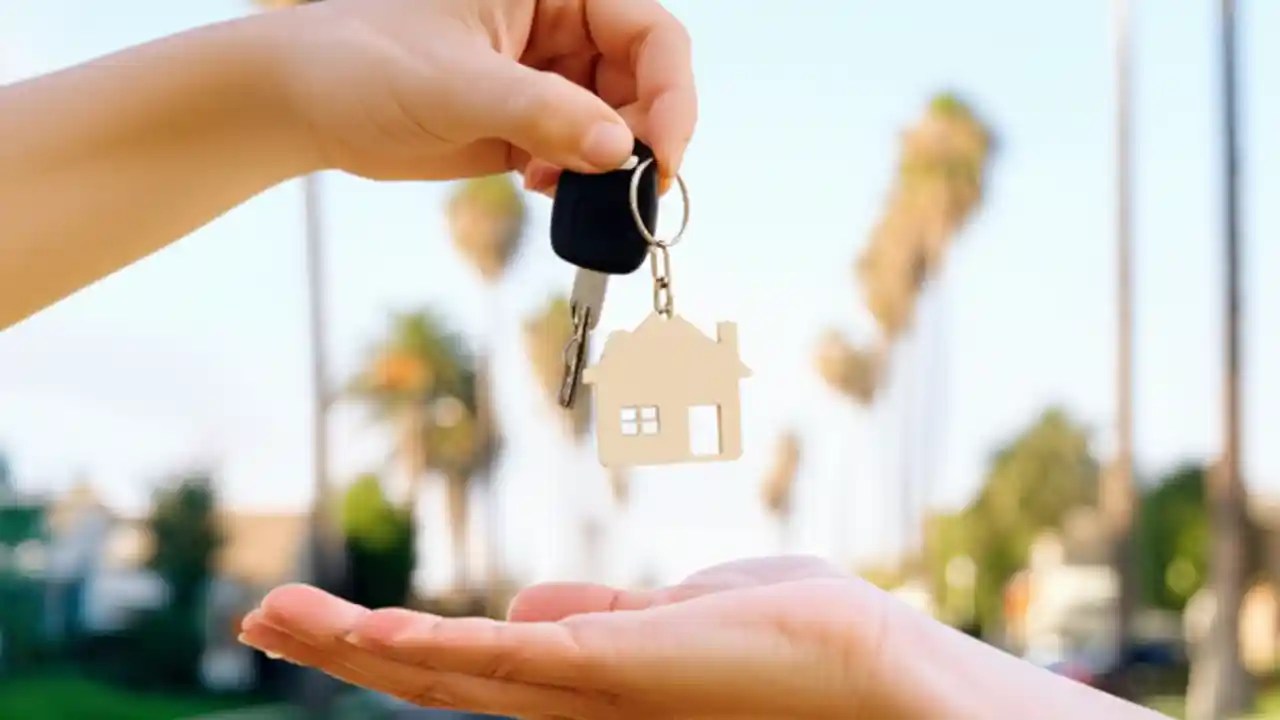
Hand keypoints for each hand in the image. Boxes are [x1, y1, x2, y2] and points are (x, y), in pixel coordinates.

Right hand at [241, 556, 881, 717]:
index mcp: (586, 690)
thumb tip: (527, 602)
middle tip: (265, 617)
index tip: (338, 624)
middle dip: (347, 652)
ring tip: (276, 617)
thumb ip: (603, 615)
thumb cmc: (797, 646)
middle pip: (439, 681)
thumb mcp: (679, 617)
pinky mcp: (610, 676)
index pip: (471, 671)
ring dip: (356, 648)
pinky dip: (425, 650)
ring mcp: (586, 699)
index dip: (395, 653)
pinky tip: (366, 634)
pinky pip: (500, 663)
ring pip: (448, 676)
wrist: (876, 676)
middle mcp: (572, 710)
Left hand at [268, 0, 695, 189]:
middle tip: (624, 188)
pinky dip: (579, 178)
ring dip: (609, 165)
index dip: (671, 94)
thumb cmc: (363, 62)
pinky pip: (583, 151)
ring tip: (567, 187)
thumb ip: (542, 113)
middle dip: (642, 137)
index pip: (648, 32)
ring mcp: (546, 75)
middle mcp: (559, 26)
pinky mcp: (530, 119)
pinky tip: (542, 185)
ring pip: (619, 122)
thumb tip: (621, 150)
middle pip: (645, 82)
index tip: (662, 156)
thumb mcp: (455, 84)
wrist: (304, 103)